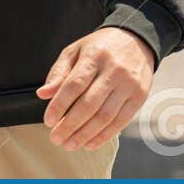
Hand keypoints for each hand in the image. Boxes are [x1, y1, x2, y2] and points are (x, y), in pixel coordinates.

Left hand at [37, 26, 155, 149]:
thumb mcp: (76, 51)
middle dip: (70, 125)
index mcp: (94, 55)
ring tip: (69, 144)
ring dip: (85, 135)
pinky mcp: (140, 96)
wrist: (136, 40)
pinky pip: (120, 122)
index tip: (48, 121)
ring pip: (105, 116)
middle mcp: (113, 70)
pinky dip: (104, 136)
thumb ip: (59, 72)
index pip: (74, 84)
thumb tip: (43, 94)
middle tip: (56, 138)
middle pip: (89, 104)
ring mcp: (129, 84)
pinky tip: (89, 143)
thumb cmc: (100, 48)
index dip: (60, 105)